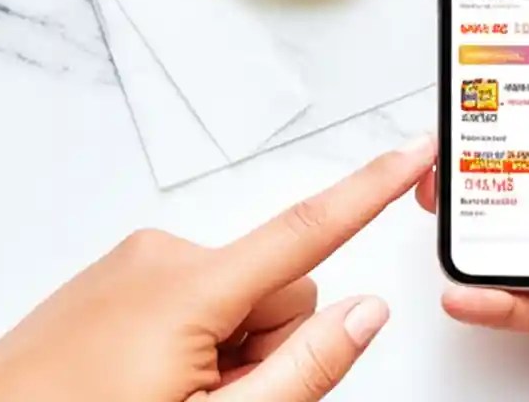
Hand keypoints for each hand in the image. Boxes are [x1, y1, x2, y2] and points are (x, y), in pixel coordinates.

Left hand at [0, 136, 435, 401]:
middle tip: (220, 400)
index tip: (414, 152)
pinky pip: (194, 294)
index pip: (310, 231)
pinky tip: (153, 383)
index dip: (374, 188)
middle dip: (273, 343)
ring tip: (177, 398)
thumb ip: (305, 369)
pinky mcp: (114, 279)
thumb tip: (367, 312)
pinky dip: (194, 336)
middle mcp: (162, 257)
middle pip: (279, 286)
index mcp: (191, 288)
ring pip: (238, 294)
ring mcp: (132, 267)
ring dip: (232, 346)